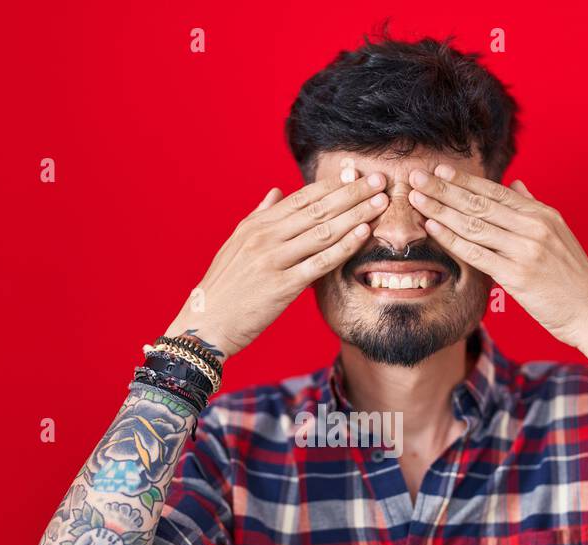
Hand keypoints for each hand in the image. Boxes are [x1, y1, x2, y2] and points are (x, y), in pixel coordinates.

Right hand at [163, 170, 389, 360]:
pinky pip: (320, 262)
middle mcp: (265, 238)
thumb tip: (277, 192)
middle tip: (380, 181)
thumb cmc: (224, 288)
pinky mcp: (282, 287)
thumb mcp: (235, 245)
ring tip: (381, 202)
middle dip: (352, 193)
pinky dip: (344, 245)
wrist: (206, 325)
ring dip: (356, 214)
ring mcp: (274, 261)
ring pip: (323, 231)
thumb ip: (259, 217)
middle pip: (317, 209)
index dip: (332, 185)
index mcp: (256, 226)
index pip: (302, 198)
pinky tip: (364, 233)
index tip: (357, 175)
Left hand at [405, 165, 587, 349]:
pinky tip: (433, 229)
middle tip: (416, 177)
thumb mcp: (559, 235)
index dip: (465, 180)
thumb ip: (533, 208)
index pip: (496, 191)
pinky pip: (477, 253)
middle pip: (480, 203)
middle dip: (444, 189)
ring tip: (416, 199)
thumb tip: (515, 184)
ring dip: (441, 210)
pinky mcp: (518, 275)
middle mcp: (534, 227)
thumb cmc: (573, 279)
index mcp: (543, 215)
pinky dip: (452, 239)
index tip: (440, 170)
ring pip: (474, 224)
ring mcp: (526, 250)